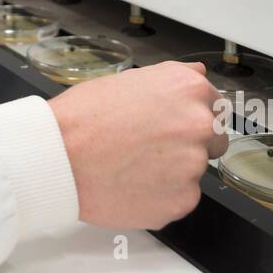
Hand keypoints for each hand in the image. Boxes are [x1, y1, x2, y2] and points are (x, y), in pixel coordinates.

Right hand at [47, 60, 228, 229]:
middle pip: (213, 141)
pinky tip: (132, 184)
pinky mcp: (183, 200)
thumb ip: (173, 78)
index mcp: (189, 89)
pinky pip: (180, 199)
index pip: (215, 106)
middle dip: (189, 146)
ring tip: (131, 166)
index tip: (171, 126)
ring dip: (172, 173)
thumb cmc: (83, 118)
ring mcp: (193, 165)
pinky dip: (161, 197)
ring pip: (193, 172)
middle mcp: (199, 124)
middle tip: (150, 148)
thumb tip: (198, 73)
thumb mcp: (129, 80)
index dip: (190, 117)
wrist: (57, 156)